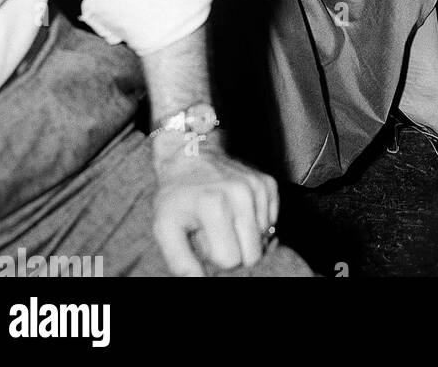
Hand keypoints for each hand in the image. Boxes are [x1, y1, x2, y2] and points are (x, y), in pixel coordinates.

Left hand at [152, 144, 277, 277]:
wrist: (193, 155)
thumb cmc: (177, 196)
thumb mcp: (165, 228)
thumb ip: (180, 261)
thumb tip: (200, 281)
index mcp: (214, 205)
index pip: (231, 260)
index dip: (216, 258)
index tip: (204, 240)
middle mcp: (241, 193)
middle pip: (253, 254)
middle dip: (235, 252)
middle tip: (216, 234)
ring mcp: (257, 186)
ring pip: (264, 239)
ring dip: (245, 237)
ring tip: (226, 220)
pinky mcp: (268, 183)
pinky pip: (272, 222)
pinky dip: (257, 224)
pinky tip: (239, 213)